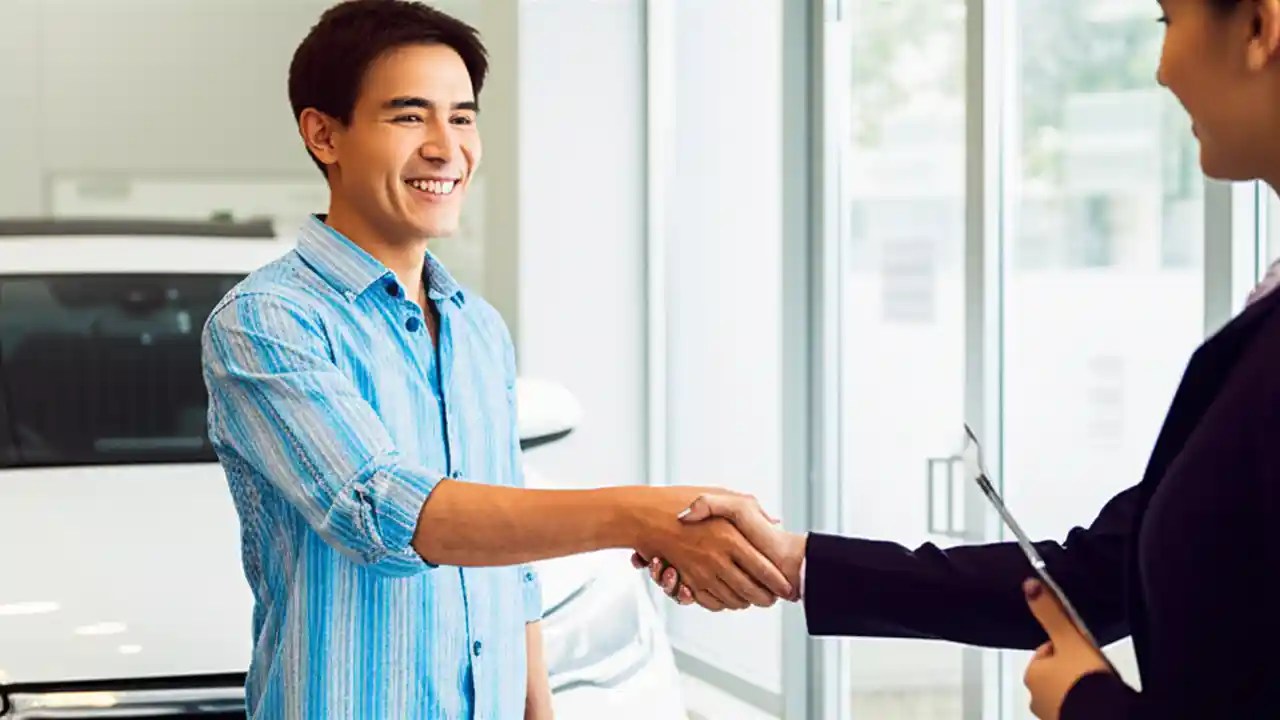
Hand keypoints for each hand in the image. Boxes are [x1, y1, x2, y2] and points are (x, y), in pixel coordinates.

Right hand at [631, 493, 805, 606]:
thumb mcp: (720, 494)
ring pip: (732, 599)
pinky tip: (731, 599)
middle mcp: (716, 558)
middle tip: (775, 599)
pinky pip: (710, 602)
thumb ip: (750, 506)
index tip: (788, 587)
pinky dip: (724, 605)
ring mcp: (700, 572)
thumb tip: (774, 521)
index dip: (778, 582)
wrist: (645, 515)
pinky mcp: (687, 580)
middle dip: (766, 598)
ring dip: (747, 603)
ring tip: (757, 600)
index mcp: (729, 537)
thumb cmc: (681, 501)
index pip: (763, 568)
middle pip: (750, 590)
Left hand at [1022, 578, 1113, 719]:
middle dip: (1073, 668)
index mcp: (1031, 674)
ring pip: (1066, 692)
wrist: (1106, 716)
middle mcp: (1035, 697)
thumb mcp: (1070, 639)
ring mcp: (1051, 714)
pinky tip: (1101, 700)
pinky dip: (1086, 703)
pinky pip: (1077, 708)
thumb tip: (1030, 584)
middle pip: (1057, 672)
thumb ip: (1050, 613)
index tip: (1084, 648)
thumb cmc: (1085, 681)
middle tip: (1094, 667)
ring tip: (1100, 684)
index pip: (1047, 652)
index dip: (1068, 646)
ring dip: (1080, 687)